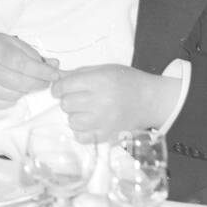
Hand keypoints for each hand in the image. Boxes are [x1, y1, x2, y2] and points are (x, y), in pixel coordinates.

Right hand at [0, 33, 59, 110]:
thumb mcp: (14, 44)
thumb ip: (35, 55)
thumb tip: (55, 66)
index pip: (23, 64)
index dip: (42, 72)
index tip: (55, 75)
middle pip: (20, 83)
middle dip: (39, 84)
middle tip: (47, 82)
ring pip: (15, 95)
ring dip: (26, 91)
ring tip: (25, 82)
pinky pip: (6, 104)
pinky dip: (14, 98)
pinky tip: (12, 89)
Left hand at [50, 64, 179, 142]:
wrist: (151, 100)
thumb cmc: (128, 81)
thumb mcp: (105, 69)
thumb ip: (79, 73)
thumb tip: (55, 77)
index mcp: (100, 81)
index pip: (65, 86)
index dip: (58, 87)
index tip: (61, 89)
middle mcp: (101, 101)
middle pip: (66, 104)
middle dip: (68, 100)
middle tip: (78, 99)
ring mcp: (104, 120)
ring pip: (72, 121)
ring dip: (75, 116)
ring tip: (86, 111)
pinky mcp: (107, 134)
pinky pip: (81, 137)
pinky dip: (82, 131)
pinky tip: (90, 123)